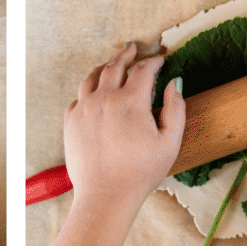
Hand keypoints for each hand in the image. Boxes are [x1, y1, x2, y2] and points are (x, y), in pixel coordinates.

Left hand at [64, 42, 185, 211]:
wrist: (106, 196)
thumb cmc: (140, 173)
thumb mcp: (170, 142)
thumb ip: (175, 109)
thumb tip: (174, 83)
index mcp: (131, 101)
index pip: (143, 69)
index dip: (153, 61)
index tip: (160, 60)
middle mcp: (104, 99)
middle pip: (114, 66)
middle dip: (127, 55)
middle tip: (132, 49)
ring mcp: (84, 110)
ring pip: (92, 78)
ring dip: (104, 68)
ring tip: (111, 65)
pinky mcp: (71, 123)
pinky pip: (78, 98)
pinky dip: (87, 91)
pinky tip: (93, 94)